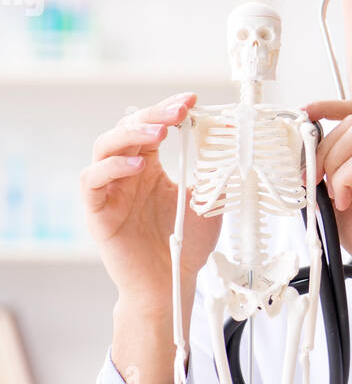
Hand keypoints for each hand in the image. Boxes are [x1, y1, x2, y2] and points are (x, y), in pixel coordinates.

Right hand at [81, 91, 222, 310]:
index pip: (151, 126)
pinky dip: (112, 168)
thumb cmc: (185, 245)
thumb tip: (227, 135)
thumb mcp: (207, 201)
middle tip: (178, 110)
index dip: (167, 110)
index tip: (190, 99)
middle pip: (127, 128)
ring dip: (131, 134)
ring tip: (160, 132)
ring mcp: (109, 190)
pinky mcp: (97, 211)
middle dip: (153, 115)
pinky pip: (92, 181)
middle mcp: (126, 173)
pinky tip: (138, 166)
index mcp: (149, 167)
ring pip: (105, 147)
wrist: (171, 284)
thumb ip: (212, 170)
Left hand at [301, 98, 351, 317]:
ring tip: (336, 194)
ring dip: (334, 164)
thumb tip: (303, 156)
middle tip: (313, 179)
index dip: (328, 108)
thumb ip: (329, 173)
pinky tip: (345, 202)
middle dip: (323, 149)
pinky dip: (345, 180)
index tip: (304, 115)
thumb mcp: (342, 197)